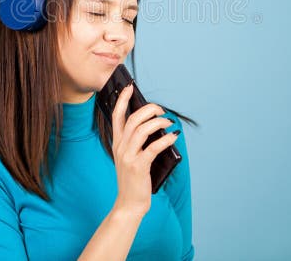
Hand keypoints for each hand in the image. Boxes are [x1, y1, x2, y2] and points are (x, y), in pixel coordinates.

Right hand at [110, 84, 178, 218]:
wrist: (128, 204)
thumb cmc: (133, 179)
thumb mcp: (129, 157)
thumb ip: (136, 142)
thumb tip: (155, 125)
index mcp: (117, 143)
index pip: (117, 116)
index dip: (122, 100)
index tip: (130, 88)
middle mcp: (120, 147)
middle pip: (132, 119)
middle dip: (147, 109)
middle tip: (160, 109)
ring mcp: (128, 156)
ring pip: (142, 130)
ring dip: (158, 122)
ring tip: (168, 121)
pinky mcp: (138, 166)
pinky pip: (153, 147)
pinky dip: (165, 139)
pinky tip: (173, 136)